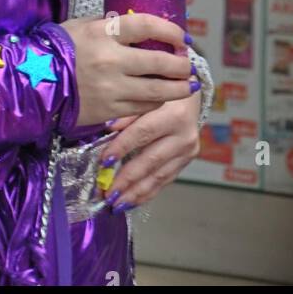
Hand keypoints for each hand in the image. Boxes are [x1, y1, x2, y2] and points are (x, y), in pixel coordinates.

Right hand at [58, 12, 194, 127]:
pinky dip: (156, 102)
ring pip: (158, 90)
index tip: (181, 36)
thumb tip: (144, 29)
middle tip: (188, 64)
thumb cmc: (60, 49)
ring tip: (187, 85)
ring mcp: (111, 88)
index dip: (170, 29)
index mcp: (103, 33)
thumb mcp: (82, 26)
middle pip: (160, 62)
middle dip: (181, 64)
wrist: (34, 82)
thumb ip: (112, 26)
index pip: (146, 25)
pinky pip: (143, 107)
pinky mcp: (110, 110)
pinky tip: (162, 98)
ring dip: (178, 88)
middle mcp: (110, 60)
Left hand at [97, 92, 201, 211]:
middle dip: (127, 179)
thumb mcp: (144, 93)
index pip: (143, 133)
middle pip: (151, 160)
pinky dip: (148, 191)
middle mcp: (184, 134)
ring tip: (117, 204)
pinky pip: (166, 179)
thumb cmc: (160, 89)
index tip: (103, 163)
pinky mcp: (188, 159)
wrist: (189, 91)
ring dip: (136, 192)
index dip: (122, 148)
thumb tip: (108, 127)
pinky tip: (133, 200)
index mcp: (173, 113)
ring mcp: (188, 149)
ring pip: (159, 175)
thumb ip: (128, 111)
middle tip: (107, 194)